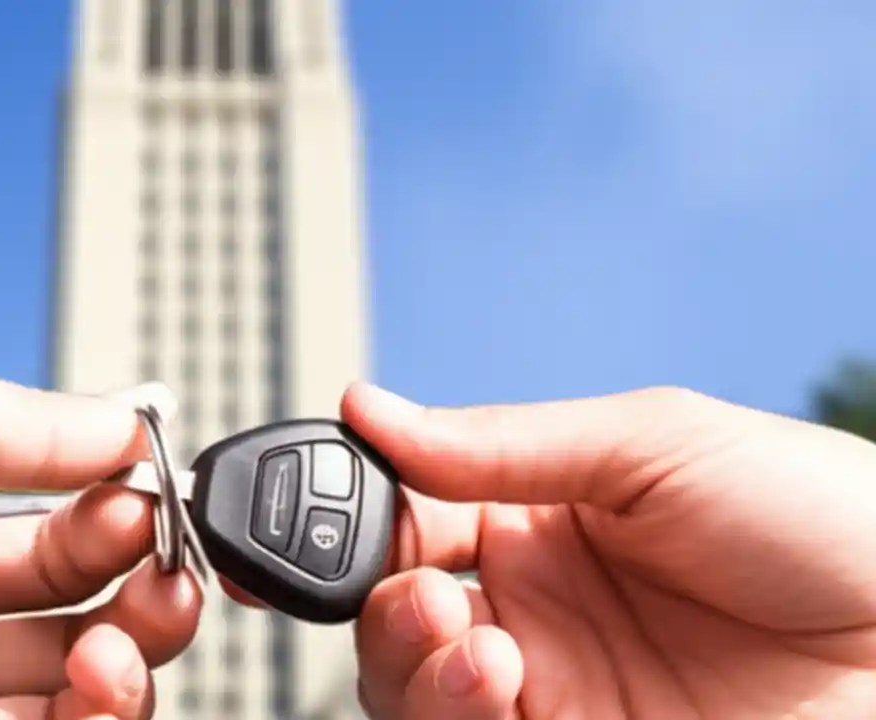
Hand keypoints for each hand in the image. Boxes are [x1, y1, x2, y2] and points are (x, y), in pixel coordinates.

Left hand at [0, 333, 201, 718]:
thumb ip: (14, 420)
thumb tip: (128, 421)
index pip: (38, 537)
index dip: (106, 509)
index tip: (151, 481)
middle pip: (69, 622)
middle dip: (144, 581)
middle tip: (169, 547)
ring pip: (71, 699)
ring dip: (138, 651)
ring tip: (149, 608)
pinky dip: (103, 713)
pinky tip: (105, 663)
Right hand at [342, 383, 875, 718]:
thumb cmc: (819, 521)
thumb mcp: (654, 443)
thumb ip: (500, 441)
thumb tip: (367, 408)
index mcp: (536, 514)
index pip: (403, 515)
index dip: (342, 516)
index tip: (296, 510)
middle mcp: (530, 606)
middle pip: (388, 612)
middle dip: (373, 602)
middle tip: (413, 585)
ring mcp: (550, 687)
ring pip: (412, 687)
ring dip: (410, 662)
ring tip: (469, 637)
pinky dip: (452, 709)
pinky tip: (500, 674)